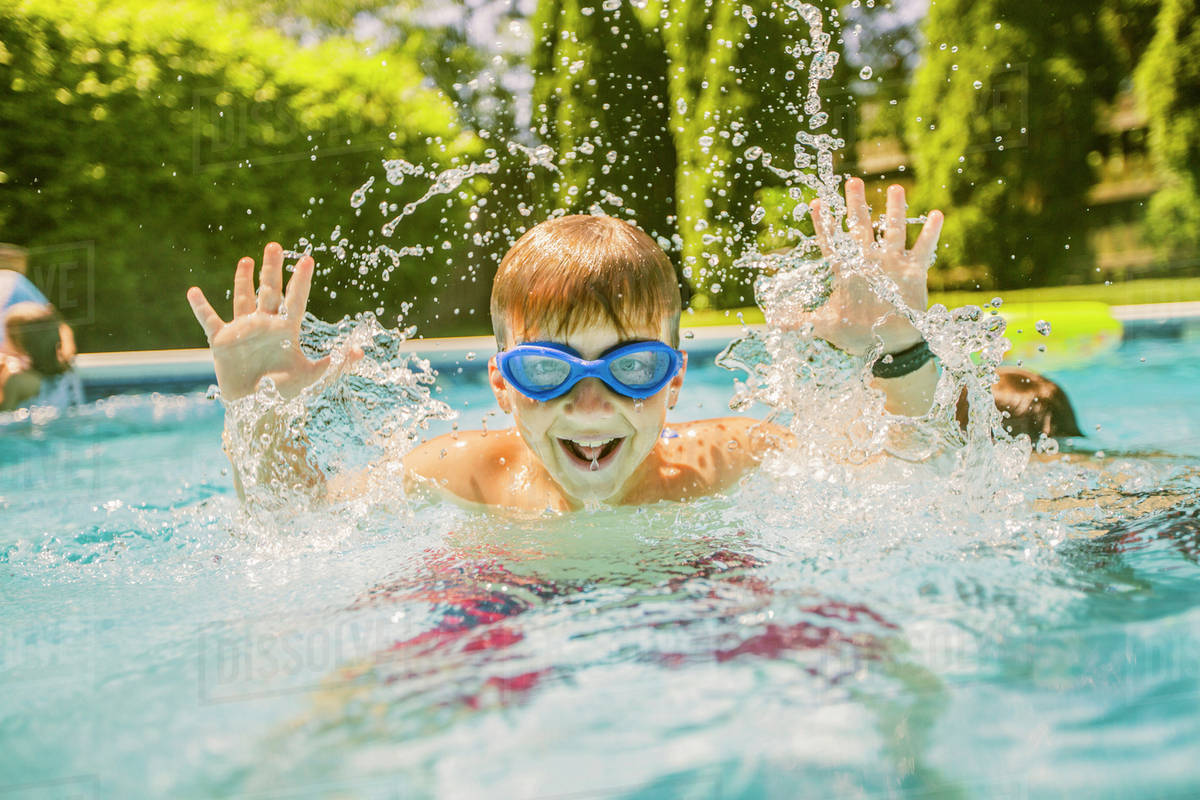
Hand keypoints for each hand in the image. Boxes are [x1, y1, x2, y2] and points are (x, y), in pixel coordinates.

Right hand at [187, 242, 330, 400]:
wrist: (256, 410)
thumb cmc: (284, 393)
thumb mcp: (312, 377)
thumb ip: (335, 363)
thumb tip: (360, 352)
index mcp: (286, 330)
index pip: (295, 300)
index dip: (301, 281)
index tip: (308, 259)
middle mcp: (265, 325)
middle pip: (269, 291)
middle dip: (272, 269)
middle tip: (275, 246)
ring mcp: (243, 330)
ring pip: (243, 298)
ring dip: (243, 280)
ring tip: (245, 260)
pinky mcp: (222, 341)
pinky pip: (209, 320)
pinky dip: (201, 307)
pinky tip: (193, 291)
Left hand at [802, 178, 942, 355]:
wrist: (887, 345)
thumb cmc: (856, 333)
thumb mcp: (823, 325)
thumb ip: (798, 320)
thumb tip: (773, 320)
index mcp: (846, 271)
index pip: (832, 242)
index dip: (824, 224)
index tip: (816, 203)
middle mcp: (868, 262)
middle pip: (861, 228)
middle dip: (856, 205)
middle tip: (853, 181)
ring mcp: (891, 265)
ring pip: (892, 232)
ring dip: (894, 211)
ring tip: (896, 188)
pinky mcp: (912, 273)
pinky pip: (922, 251)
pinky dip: (929, 234)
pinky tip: (936, 215)